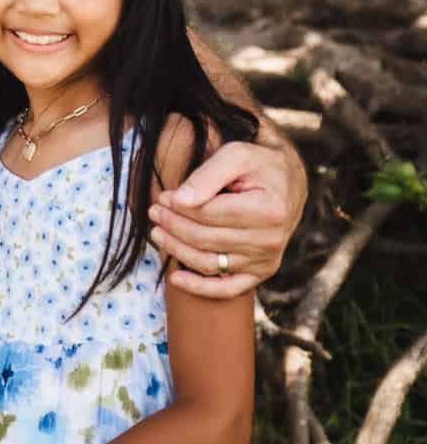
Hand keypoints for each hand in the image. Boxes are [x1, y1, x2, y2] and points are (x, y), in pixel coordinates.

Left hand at [149, 137, 303, 295]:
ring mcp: (266, 260)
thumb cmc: (259, 165)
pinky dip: (200, 288)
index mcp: (268, 210)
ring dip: (177, 250)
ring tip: (157, 233)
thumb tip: (179, 200)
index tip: (163, 197)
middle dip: (173, 225)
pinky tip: (175, 278)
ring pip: (210, 263)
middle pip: (205, 238)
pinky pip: (228, 288)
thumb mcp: (237, 155)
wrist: (288, 183)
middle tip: (154, 212)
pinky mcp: (261, 272)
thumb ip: (207, 175)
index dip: (178, 207)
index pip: (208, 214)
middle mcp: (271, 240)